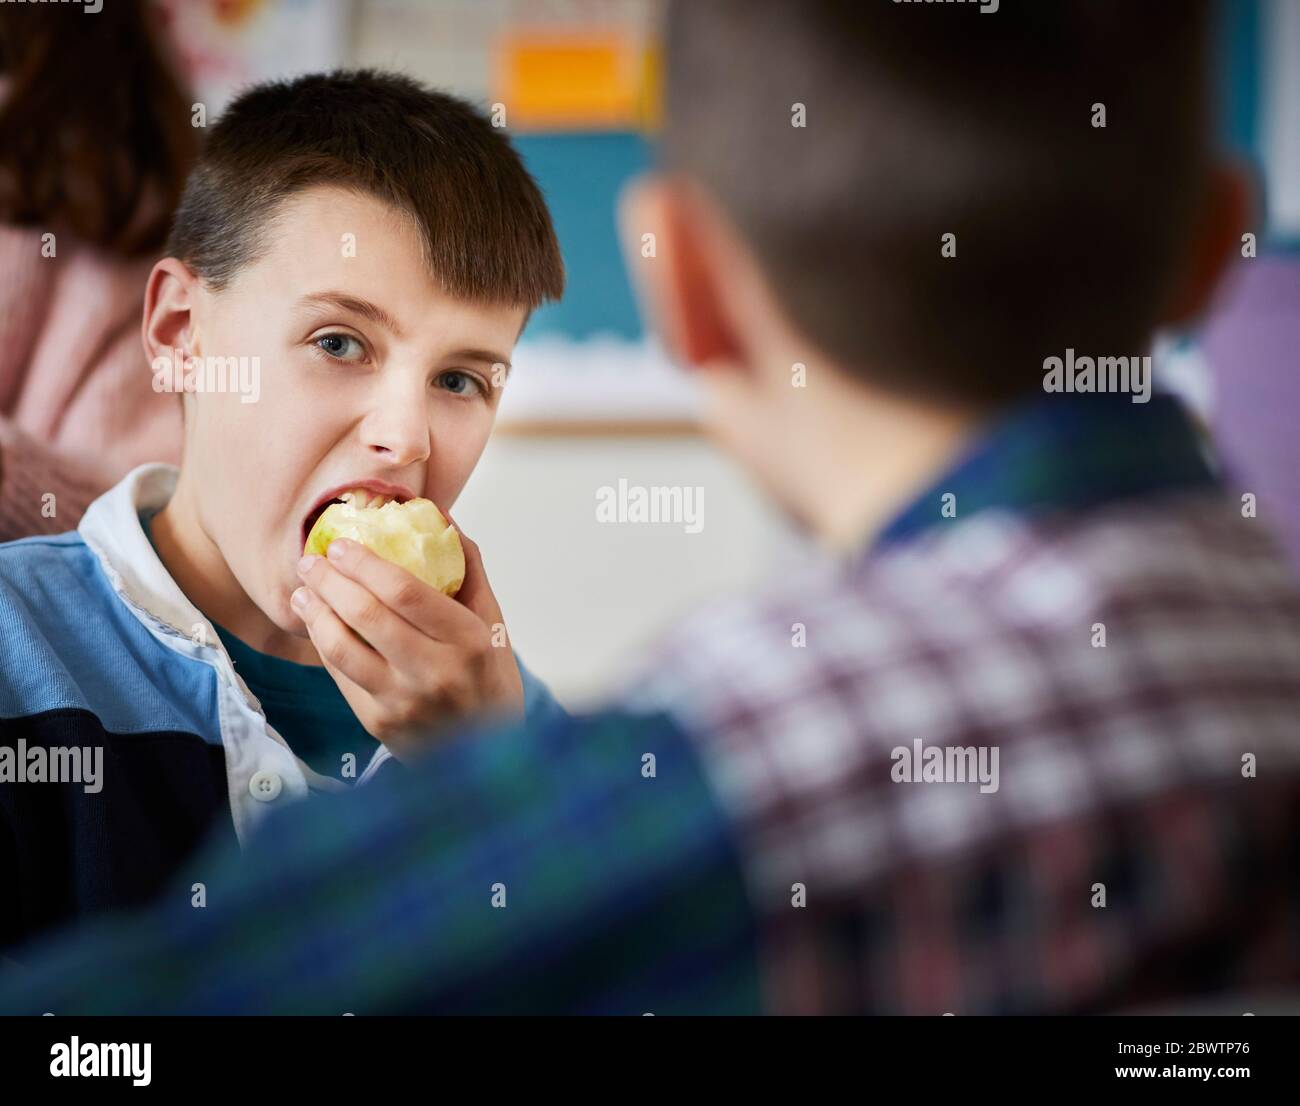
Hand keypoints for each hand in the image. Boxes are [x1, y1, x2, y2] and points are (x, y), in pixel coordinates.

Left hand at [290, 528, 523, 756]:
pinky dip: (324, 645)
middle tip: (311, 561)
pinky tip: (317, 625)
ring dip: (316, 614)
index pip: (408, 593)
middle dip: (331, 581)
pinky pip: (342, 676)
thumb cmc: (490, 678)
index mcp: (469, 641)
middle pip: (369, 616)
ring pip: (344, 649)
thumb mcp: (494, 625)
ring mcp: (404, 702)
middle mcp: (436, 674)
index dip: (367, 564)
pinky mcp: (380, 724)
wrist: (489, 752)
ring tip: (304, 592)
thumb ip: (468, 571)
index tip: (343, 544)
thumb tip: (440, 518)